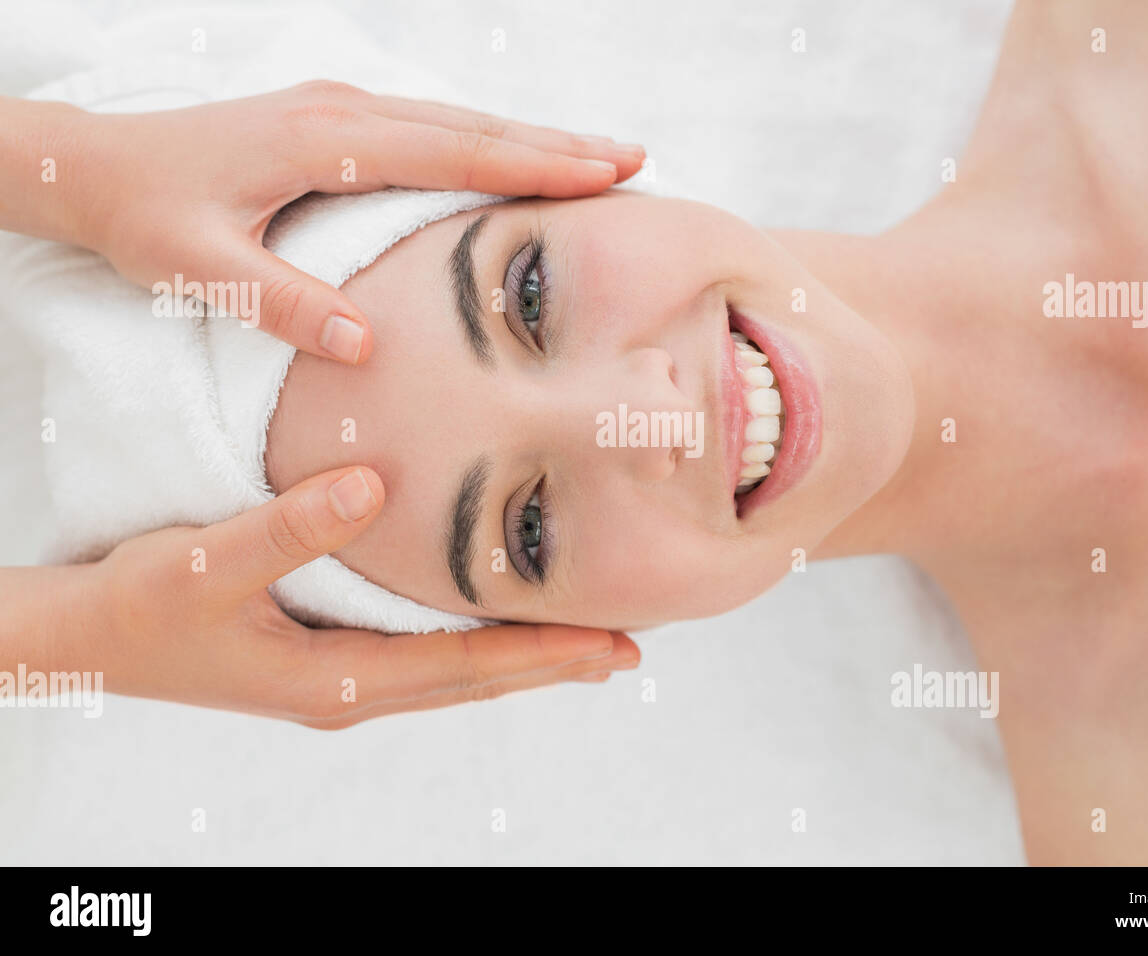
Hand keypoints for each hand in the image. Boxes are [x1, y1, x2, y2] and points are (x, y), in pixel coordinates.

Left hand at [49, 82, 644, 360]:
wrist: (93, 165)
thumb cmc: (146, 216)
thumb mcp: (198, 270)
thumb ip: (281, 305)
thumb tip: (369, 345)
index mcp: (322, 142)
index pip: (449, 152)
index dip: (531, 163)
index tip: (603, 172)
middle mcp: (343, 112)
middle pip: (472, 125)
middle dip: (558, 141)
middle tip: (636, 159)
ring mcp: (342, 109)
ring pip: (459, 120)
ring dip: (533, 136)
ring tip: (603, 155)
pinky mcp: (337, 120)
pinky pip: (432, 127)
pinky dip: (489, 141)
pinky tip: (521, 157)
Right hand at [68, 466, 638, 727]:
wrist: (84, 638)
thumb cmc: (139, 606)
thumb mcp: (206, 562)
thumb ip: (290, 526)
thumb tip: (369, 485)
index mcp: (335, 681)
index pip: (465, 669)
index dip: (541, 655)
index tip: (610, 645)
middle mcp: (349, 692)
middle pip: (475, 682)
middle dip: (552, 666)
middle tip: (626, 651)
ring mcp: (338, 682)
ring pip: (454, 677)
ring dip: (521, 662)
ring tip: (582, 647)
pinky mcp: (325, 663)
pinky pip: (423, 661)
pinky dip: (474, 649)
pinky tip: (492, 631)